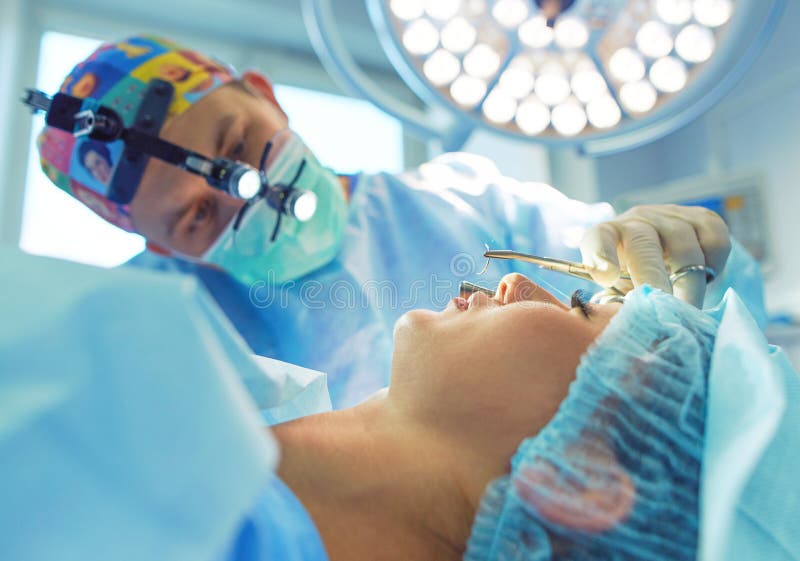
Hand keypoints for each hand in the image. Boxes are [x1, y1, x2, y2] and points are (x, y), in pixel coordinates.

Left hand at [580, 204, 730, 306]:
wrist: (668, 250)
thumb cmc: (635, 274)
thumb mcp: (621, 287)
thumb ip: (620, 301)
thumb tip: (631, 324)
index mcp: (606, 235)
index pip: (598, 238)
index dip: (601, 254)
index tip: (606, 276)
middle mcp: (636, 220)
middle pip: (643, 245)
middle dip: (654, 279)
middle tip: (663, 309)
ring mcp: (670, 216)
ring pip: (684, 248)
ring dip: (689, 285)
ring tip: (688, 309)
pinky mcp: (702, 217)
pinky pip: (714, 242)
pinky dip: (713, 265)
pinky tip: (704, 277)